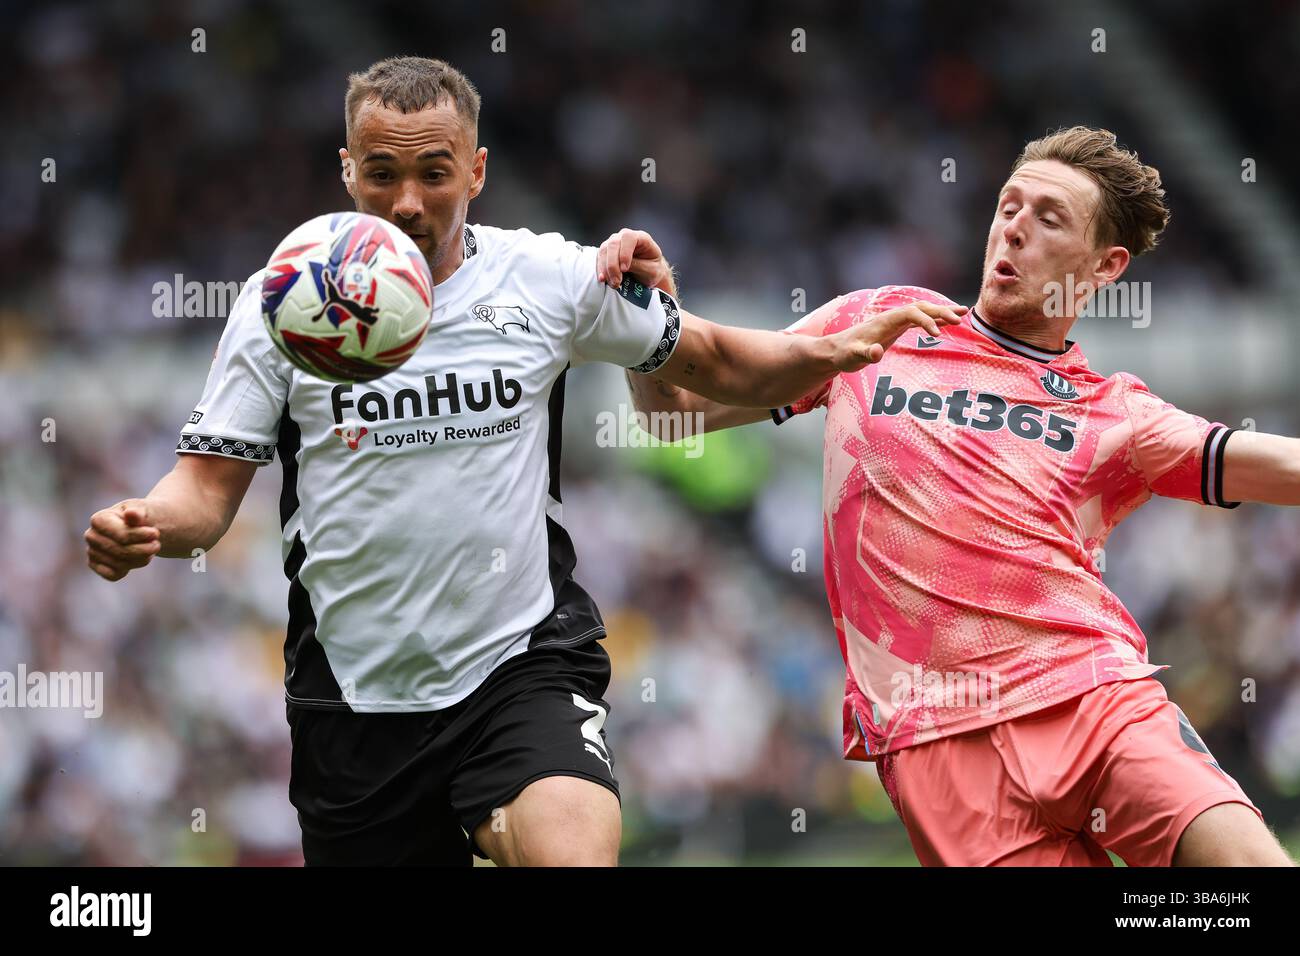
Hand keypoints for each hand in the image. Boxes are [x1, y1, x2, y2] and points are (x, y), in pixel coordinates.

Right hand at [85, 499, 160, 580]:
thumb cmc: (141, 517)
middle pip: (121, 552)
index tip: (156, 534)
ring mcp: (91, 551)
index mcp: (99, 519)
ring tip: (149, 550)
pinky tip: (136, 559)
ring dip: (141, 559)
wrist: (140, 527)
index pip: (122, 536)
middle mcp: (91, 536)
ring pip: (119, 565)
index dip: (142, 537)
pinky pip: (112, 575)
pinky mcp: (95, 565)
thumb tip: (131, 513)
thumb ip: (138, 513)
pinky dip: (128, 569)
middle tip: (156, 545)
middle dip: (144, 550)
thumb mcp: (144, 510)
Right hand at [596, 228, 674, 294]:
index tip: (625, 269)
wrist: (647, 273)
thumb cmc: (652, 269)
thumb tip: (620, 267)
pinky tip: (603, 279)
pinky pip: (600, 258)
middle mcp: (625, 237)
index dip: (624, 252)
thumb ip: (637, 266)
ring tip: (613, 284)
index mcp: (642, 237)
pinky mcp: (607, 252)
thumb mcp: (651, 270)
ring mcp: (614, 243)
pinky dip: (601, 269)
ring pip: (604, 250)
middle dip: (613, 265)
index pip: (629, 238)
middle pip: (613, 244)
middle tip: (617, 281)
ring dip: (606, 269)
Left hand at [827, 301, 966, 371]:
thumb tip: (876, 353)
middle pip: (920, 308)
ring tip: (964, 313)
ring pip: (922, 311)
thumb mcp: (852, 357)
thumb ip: (864, 354)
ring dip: (942, 312)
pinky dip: (935, 320)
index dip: (925, 321)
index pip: (910, 314)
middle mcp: (891, 317)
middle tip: (960, 319)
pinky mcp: (897, 328)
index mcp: (884, 321)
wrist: (837, 350)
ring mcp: (895, 321)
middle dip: (940, 312)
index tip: (937, 335)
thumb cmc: (844, 354)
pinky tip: (949, 323)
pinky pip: (919, 319)